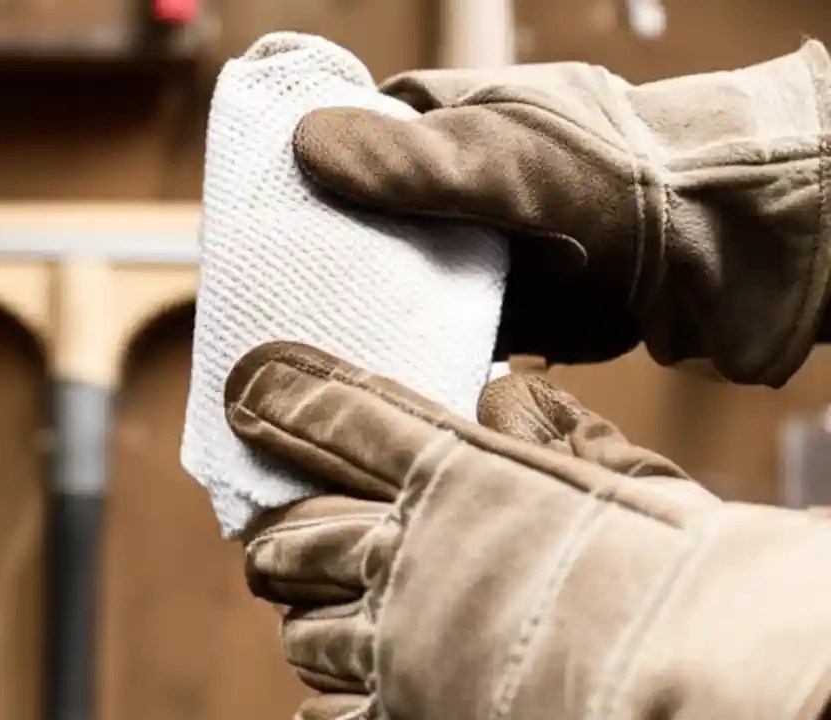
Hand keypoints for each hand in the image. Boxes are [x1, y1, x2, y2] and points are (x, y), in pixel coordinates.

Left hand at [232, 342, 830, 718]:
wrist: (695, 678)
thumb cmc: (678, 574)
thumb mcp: (627, 478)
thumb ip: (555, 433)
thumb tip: (504, 391)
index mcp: (456, 479)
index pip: (349, 421)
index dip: (290, 397)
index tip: (246, 385)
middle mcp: (406, 557)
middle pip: (293, 538)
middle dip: (276, 541)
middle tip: (276, 544)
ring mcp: (396, 643)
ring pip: (301, 630)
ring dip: (304, 622)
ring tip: (316, 620)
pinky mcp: (406, 716)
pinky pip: (326, 713)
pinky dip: (326, 701)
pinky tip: (337, 695)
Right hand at [293, 41, 830, 386]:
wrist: (717, 245)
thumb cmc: (611, 174)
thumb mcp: (503, 156)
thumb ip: (409, 158)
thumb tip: (302, 144)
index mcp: (441, 117)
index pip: (345, 140)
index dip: (301, 177)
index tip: (260, 223)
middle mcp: (452, 179)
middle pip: (362, 219)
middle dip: (325, 260)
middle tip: (280, 303)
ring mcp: (479, 241)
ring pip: (397, 278)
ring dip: (367, 312)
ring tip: (313, 351)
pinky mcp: (508, 301)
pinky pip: (440, 326)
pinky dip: (417, 348)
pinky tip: (382, 374)